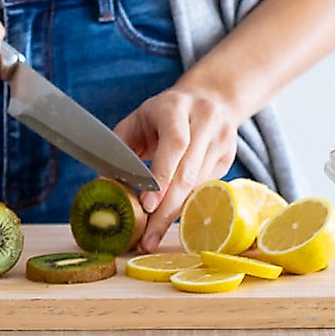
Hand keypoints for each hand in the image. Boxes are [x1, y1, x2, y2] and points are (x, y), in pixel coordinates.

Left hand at [114, 83, 239, 251]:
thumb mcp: (135, 122)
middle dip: (166, 210)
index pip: (175, 143)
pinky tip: (172, 218)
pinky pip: (208, 188)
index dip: (162, 175)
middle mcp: (205, 118)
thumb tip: (104, 188)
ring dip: (176, 213)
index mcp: (177, 106)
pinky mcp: (229, 154)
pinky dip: (188, 205)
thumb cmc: (162, 114)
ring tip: (153, 236)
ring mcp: (222, 136)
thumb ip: (119, 151)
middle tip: (147, 239)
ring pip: (199, 184)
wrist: (207, 96)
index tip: (147, 205)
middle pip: (188, 171)